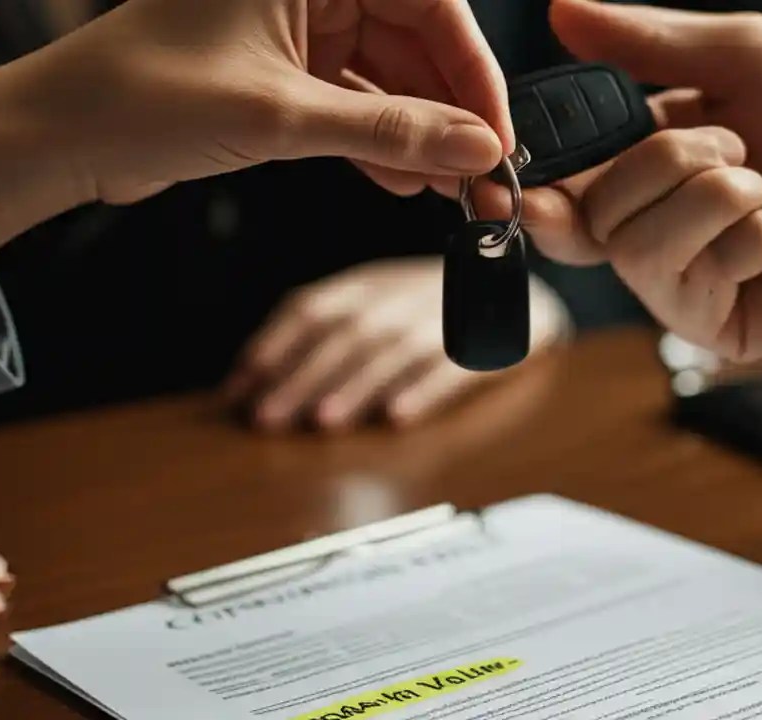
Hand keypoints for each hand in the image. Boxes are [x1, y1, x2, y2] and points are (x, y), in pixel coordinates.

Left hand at [0, 0, 512, 286]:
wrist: (58, 139)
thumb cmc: (139, 95)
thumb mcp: (281, 118)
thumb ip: (390, 132)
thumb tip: (476, 146)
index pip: (427, 1)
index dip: (471, 67)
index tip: (496, 129)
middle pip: (415, 40)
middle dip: (449, 110)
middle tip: (482, 170)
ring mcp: (297, 30)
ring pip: (390, 78)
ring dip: (420, 135)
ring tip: (450, 188)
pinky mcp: (285, 74)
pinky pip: (357, 105)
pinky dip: (382, 144)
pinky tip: (407, 183)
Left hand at [222, 257, 570, 429]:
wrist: (521, 287)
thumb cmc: (432, 306)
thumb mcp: (378, 303)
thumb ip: (323, 334)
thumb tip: (248, 381)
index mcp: (370, 282)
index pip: (312, 306)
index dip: (274, 344)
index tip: (241, 387)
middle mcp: (403, 294)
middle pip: (348, 332)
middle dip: (304, 376)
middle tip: (268, 418)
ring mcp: (448, 315)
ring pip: (395, 348)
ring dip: (356, 385)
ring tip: (324, 421)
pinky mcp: (488, 342)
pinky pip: (455, 365)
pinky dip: (425, 390)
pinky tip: (398, 416)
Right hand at [486, 0, 761, 362]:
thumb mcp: (745, 56)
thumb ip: (650, 40)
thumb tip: (560, 13)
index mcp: (645, 160)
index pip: (563, 173)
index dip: (542, 171)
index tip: (527, 160)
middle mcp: (652, 223)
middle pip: (594, 207)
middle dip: (673, 161)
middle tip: (740, 148)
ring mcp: (679, 279)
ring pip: (636, 246)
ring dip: (719, 198)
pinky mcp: (712, 324)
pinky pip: (691, 282)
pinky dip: (754, 240)